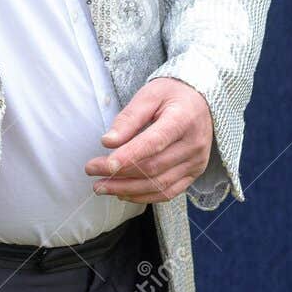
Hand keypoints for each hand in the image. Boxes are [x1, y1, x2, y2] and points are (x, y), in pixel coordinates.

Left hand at [87, 76, 212, 202]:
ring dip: (127, 189)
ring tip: (101, 186)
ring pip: (159, 184)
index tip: (105, 164)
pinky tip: (123, 193)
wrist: (200, 101)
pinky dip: (144, 197)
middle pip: (153, 167)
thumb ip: (128, 118)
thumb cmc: (171, 95)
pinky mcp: (194, 173)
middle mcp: (193, 145)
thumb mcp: (149, 95)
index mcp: (182, 120)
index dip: (129, 156)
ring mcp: (196, 162)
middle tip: (91, 170)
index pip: (154, 143)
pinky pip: (169, 192)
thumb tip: (108, 142)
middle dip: (119, 173)